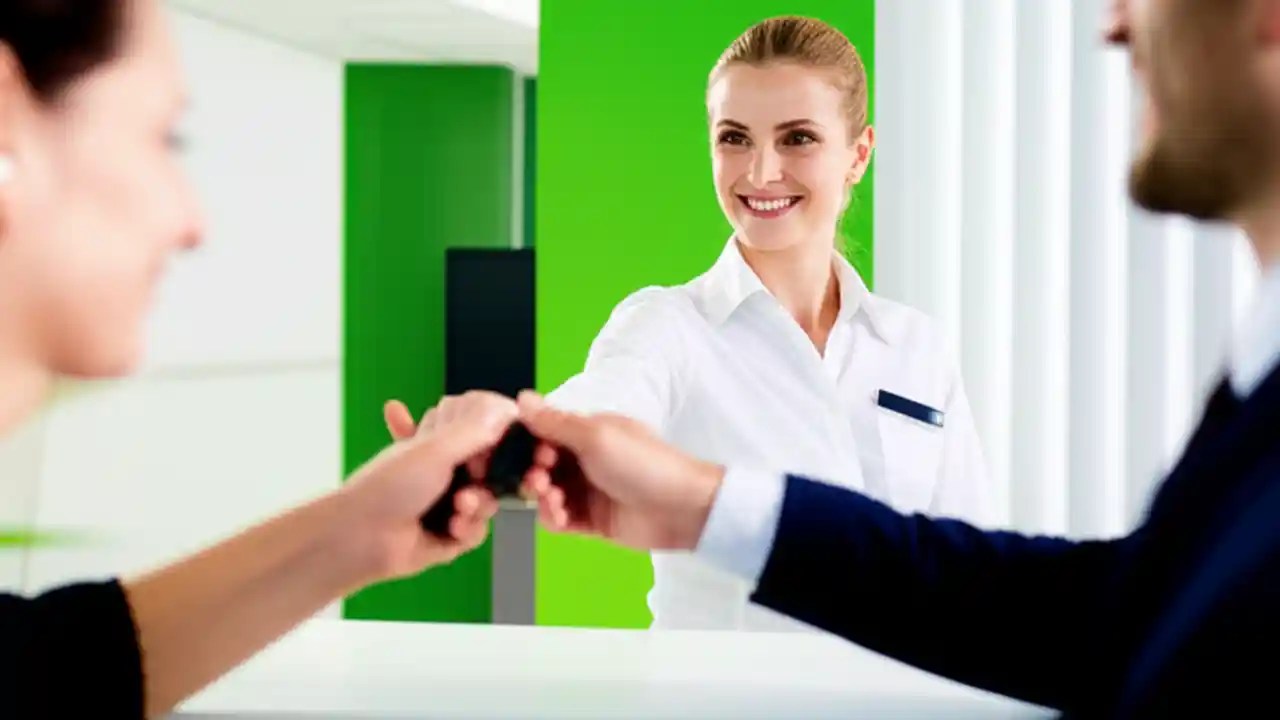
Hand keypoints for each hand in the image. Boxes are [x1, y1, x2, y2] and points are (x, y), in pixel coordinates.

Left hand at [341, 399, 515, 579]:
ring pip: (490, 500)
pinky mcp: (452, 533)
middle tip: (477, 475)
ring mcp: (450, 501)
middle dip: (490, 475)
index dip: (498, 436)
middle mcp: (448, 468)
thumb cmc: (388, 485)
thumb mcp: (435, 449)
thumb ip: (476, 428)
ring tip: (458, 509)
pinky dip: (467, 529)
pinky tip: (449, 529)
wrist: (361, 537)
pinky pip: (479, 529)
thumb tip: (507, 408)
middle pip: (495, 467)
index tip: (496, 443)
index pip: (486, 427)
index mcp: (441, 438)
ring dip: (478, 505)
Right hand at [515, 391, 724, 550]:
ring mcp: (589, 490)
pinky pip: (559, 519)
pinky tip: (561, 516)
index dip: (530, 443)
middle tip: (540, 478)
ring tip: (554, 499)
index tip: (529, 451)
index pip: (545, 433)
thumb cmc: (646, 465)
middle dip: (533, 472)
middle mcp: (586, 459)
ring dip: (542, 497)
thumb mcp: (596, 436)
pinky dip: (554, 518)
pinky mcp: (593, 520)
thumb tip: (523, 398)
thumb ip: (555, 421)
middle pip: (541, 465)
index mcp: (588, 432)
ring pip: (547, 494)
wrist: (682, 509)